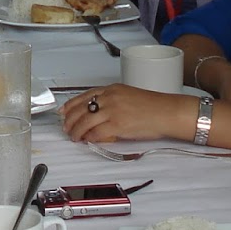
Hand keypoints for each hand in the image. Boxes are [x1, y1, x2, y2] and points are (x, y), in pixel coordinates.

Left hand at [60, 84, 193, 143]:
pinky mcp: (117, 125)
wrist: (166, 112)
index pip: (84, 96)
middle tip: (66, 128)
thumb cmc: (153, 106)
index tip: (63, 112)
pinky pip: (96, 132)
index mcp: (112, 89)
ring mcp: (112, 111)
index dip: (71, 105)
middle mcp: (109, 97)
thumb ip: (112, 101)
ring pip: (85, 122)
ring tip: (75, 137)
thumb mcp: (128, 96)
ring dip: (77, 131)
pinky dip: (89, 137)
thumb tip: (98, 115)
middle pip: (81, 109)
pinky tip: (88, 140)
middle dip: (70, 120)